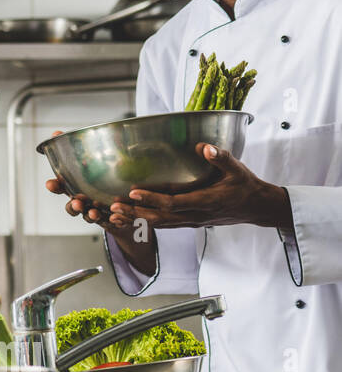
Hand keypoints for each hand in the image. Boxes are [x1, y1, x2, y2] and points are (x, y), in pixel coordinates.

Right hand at [43, 130, 121, 232]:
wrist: (127, 194)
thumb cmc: (103, 175)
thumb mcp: (93, 157)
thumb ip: (75, 148)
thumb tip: (55, 133)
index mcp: (75, 187)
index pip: (60, 187)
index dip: (54, 186)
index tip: (50, 184)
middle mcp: (83, 200)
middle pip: (73, 206)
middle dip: (73, 206)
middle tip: (77, 203)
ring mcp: (96, 211)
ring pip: (88, 216)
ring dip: (89, 215)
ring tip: (94, 213)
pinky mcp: (111, 218)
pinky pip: (108, 222)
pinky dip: (109, 221)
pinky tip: (114, 217)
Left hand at [106, 142, 292, 230]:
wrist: (257, 208)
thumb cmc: (246, 186)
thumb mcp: (237, 169)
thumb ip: (221, 158)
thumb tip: (204, 147)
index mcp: (205, 202)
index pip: (174, 203)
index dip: (152, 198)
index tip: (133, 192)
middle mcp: (195, 216)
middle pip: (160, 219)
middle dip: (135, 214)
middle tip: (113, 207)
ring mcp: (192, 222)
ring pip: (160, 224)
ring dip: (137, 219)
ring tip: (115, 212)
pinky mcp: (189, 222)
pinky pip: (165, 224)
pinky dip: (146, 222)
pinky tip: (131, 216)